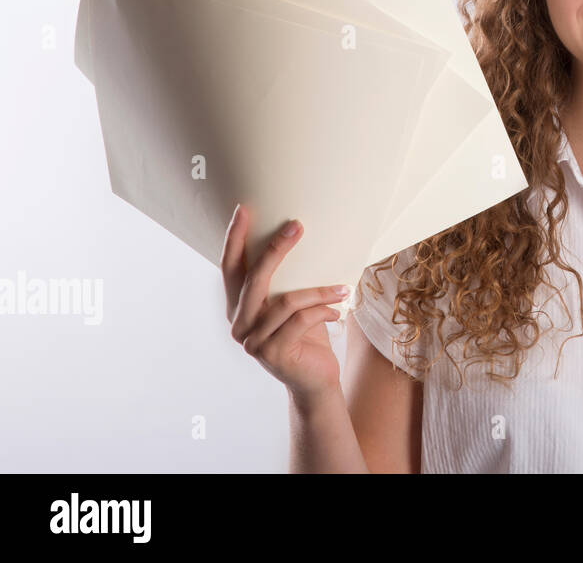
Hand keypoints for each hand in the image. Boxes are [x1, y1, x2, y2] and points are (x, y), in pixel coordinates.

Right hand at [221, 203, 349, 405]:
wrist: (315, 381)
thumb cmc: (306, 336)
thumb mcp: (293, 306)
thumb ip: (285, 282)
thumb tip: (298, 236)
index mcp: (239, 308)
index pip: (231, 268)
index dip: (235, 239)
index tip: (244, 209)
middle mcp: (239, 324)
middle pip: (254, 278)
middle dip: (276, 249)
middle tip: (297, 226)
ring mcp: (252, 341)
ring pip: (286, 300)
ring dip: (319, 291)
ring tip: (343, 288)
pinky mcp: (272, 353)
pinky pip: (302, 320)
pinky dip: (324, 311)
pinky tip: (338, 312)